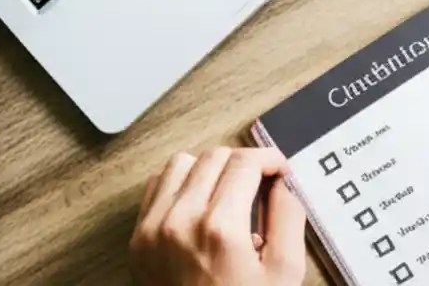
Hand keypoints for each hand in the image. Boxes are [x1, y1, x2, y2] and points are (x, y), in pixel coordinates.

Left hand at [130, 147, 306, 285]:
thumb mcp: (284, 273)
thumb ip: (289, 218)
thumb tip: (282, 185)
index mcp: (220, 228)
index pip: (244, 162)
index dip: (269, 159)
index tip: (278, 169)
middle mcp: (181, 220)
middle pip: (215, 156)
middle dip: (243, 163)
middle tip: (259, 183)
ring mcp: (154, 228)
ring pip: (182, 163)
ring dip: (209, 168)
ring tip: (228, 192)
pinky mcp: (139, 238)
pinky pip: (158, 186)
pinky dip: (180, 184)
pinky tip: (199, 202)